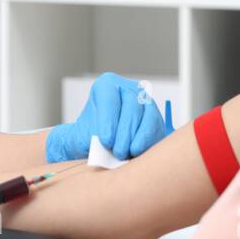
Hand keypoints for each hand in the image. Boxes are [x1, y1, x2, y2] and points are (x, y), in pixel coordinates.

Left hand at [45, 72, 171, 161]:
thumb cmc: (89, 136)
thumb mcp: (82, 136)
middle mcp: (127, 89)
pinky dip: (148, 141)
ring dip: (138, 137)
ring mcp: (144, 102)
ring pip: (148, 115)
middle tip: (118, 151)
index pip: (109, 98)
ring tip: (127, 153)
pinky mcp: (156, 118)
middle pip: (131, 106)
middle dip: (125, 132)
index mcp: (106, 85)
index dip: (108, 120)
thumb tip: (101, 150)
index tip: (106, 140)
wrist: (98, 144)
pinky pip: (157, 127)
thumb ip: (90, 139)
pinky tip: (138, 151)